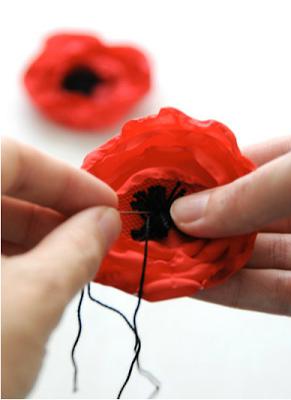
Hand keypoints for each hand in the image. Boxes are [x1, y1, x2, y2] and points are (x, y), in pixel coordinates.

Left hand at [1, 138, 120, 397]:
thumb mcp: (30, 303)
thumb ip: (77, 250)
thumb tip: (106, 222)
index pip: (10, 157)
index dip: (67, 178)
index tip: (107, 204)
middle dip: (53, 209)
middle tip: (93, 233)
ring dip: (33, 235)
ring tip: (69, 260)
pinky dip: (8, 256)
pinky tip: (34, 278)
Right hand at [171, 135, 290, 321]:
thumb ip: (252, 192)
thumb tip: (187, 212)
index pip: (257, 164)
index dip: (212, 175)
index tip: (170, 186)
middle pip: (254, 214)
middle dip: (205, 222)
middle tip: (160, 227)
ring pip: (262, 257)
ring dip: (213, 260)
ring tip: (167, 258)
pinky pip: (280, 293)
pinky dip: (237, 291)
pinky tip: (198, 285)